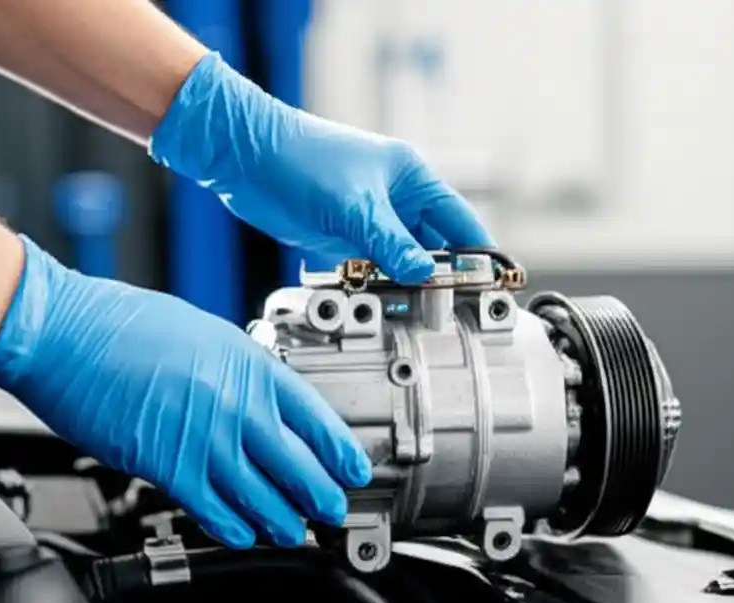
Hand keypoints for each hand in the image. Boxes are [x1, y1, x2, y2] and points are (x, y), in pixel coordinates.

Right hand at [0, 236, 370, 547]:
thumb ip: (239, 371)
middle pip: (297, 464)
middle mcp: (235, 404)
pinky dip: (234, 526)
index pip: (315, 416)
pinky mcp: (165, 466)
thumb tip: (260, 400)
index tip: (355, 468)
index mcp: (250, 365)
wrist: (64, 332)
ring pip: (260, 495)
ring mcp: (203, 438)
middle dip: (322, 494)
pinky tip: (244, 533)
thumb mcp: (205, 333)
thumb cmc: (123, 323)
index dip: (340, 450)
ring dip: (283, 519)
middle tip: (334, 510)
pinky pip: (212, 507)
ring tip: (294, 530)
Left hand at [148, 52, 494, 282]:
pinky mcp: (345, 238)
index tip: (490, 287)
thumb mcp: (354, 208)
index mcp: (412, 179)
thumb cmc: (300, 160)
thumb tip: (425, 275)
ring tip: (415, 316)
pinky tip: (382, 306)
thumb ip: (392, 244)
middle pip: (434, 248)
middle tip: (448, 313)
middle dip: (440, 280)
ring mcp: (371, 220)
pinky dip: (379, 288)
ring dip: (407, 288)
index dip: (477, 256)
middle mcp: (397, 199)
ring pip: (403, 263)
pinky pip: (374, 270)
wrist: (243, 156)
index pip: (460, 223)